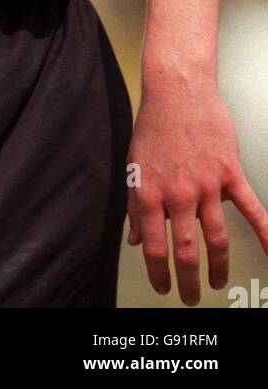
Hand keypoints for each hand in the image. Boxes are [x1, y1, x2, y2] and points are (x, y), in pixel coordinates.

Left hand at [127, 82, 267, 305]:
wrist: (178, 91)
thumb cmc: (155, 125)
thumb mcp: (135, 166)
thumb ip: (136, 205)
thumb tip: (134, 237)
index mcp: (150, 194)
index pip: (154, 247)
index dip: (158, 274)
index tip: (162, 287)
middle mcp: (178, 194)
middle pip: (187, 252)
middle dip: (189, 281)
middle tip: (190, 297)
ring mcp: (207, 185)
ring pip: (217, 239)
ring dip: (218, 267)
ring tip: (218, 282)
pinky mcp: (230, 173)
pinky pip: (251, 209)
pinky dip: (266, 233)